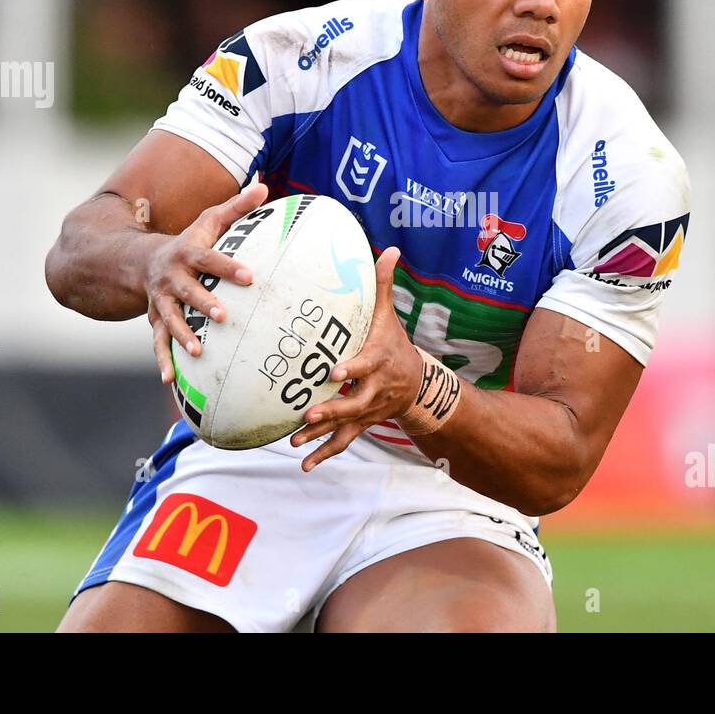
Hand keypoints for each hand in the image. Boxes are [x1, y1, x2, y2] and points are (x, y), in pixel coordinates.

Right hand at [147, 181, 268, 383]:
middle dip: (203, 303)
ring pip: (170, 319)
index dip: (228, 267)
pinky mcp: (155, 321)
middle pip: (187, 291)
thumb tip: (264, 185)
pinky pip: (157, 343)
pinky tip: (170, 381)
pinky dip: (162, 361)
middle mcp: (171, 278)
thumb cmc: (188, 243)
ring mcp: (160, 302)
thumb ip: (237, 207)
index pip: (209, 259)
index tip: (250, 276)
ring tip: (198, 351)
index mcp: (187, 254)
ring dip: (182, 335)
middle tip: (224, 316)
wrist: (139, 262)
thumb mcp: (208, 221)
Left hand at [289, 246, 421, 471]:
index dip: (351, 369)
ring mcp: (368, 410)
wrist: (418, 384)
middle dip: (331, 411)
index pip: (364, 365)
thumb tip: (390, 249)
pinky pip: (343, 441)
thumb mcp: (389, 315)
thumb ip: (383, 285)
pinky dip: (325, 454)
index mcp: (377, 360)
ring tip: (296, 444)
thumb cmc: (394, 343)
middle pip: (354, 403)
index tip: (333, 372)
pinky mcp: (362, 423)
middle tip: (307, 415)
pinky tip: (303, 464)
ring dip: (321, 437)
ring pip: (346, 427)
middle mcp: (374, 389)